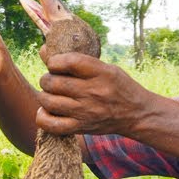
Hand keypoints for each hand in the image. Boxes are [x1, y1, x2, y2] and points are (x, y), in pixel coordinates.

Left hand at [35, 53, 155, 135]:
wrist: (136, 114)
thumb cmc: (117, 86)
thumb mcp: (104, 68)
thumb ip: (75, 60)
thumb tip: (43, 50)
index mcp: (101, 72)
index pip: (69, 62)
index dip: (54, 61)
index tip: (54, 64)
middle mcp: (93, 92)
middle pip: (53, 82)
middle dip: (47, 79)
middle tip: (52, 81)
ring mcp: (86, 112)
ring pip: (49, 101)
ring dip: (44, 96)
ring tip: (50, 94)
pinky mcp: (81, 127)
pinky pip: (51, 125)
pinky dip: (42, 117)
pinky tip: (47, 111)